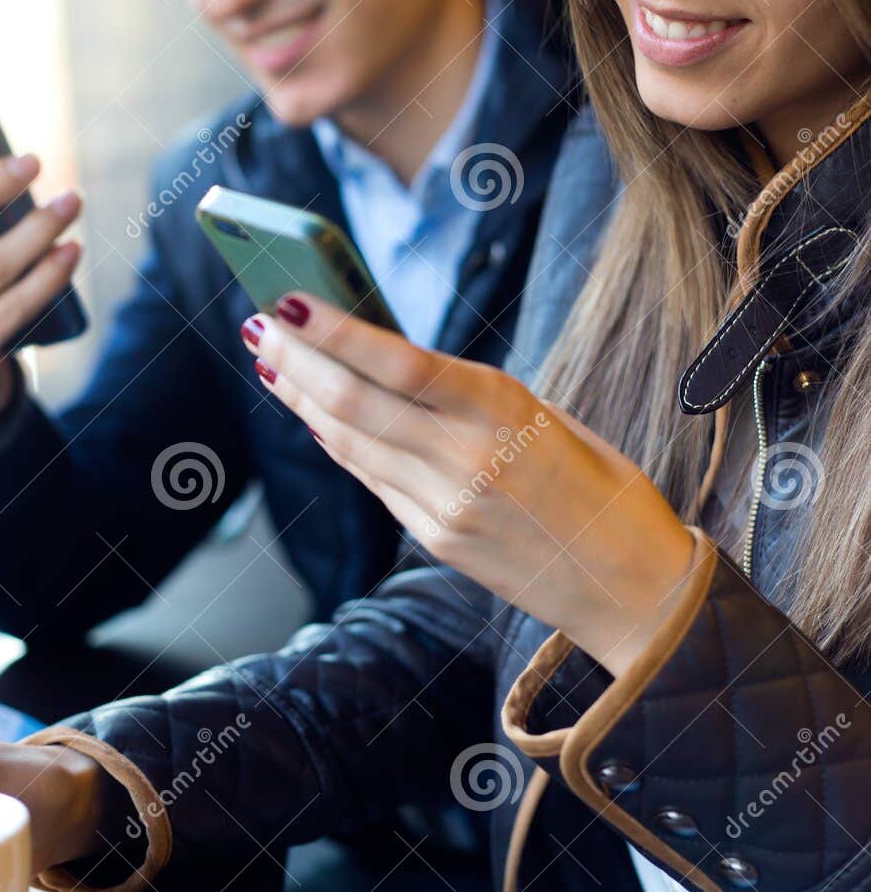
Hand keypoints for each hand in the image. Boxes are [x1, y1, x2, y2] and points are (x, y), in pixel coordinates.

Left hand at [243, 295, 696, 674]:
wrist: (634, 588)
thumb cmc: (603, 487)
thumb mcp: (550, 418)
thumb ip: (471, 396)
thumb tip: (390, 362)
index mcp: (506, 411)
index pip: (398, 363)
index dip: (334, 333)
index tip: (289, 302)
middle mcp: (467, 459)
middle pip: (354, 403)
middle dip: (297, 360)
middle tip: (258, 324)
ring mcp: (445, 506)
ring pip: (350, 442)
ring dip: (303, 400)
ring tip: (272, 363)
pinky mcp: (435, 540)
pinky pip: (372, 479)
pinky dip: (337, 442)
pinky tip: (315, 415)